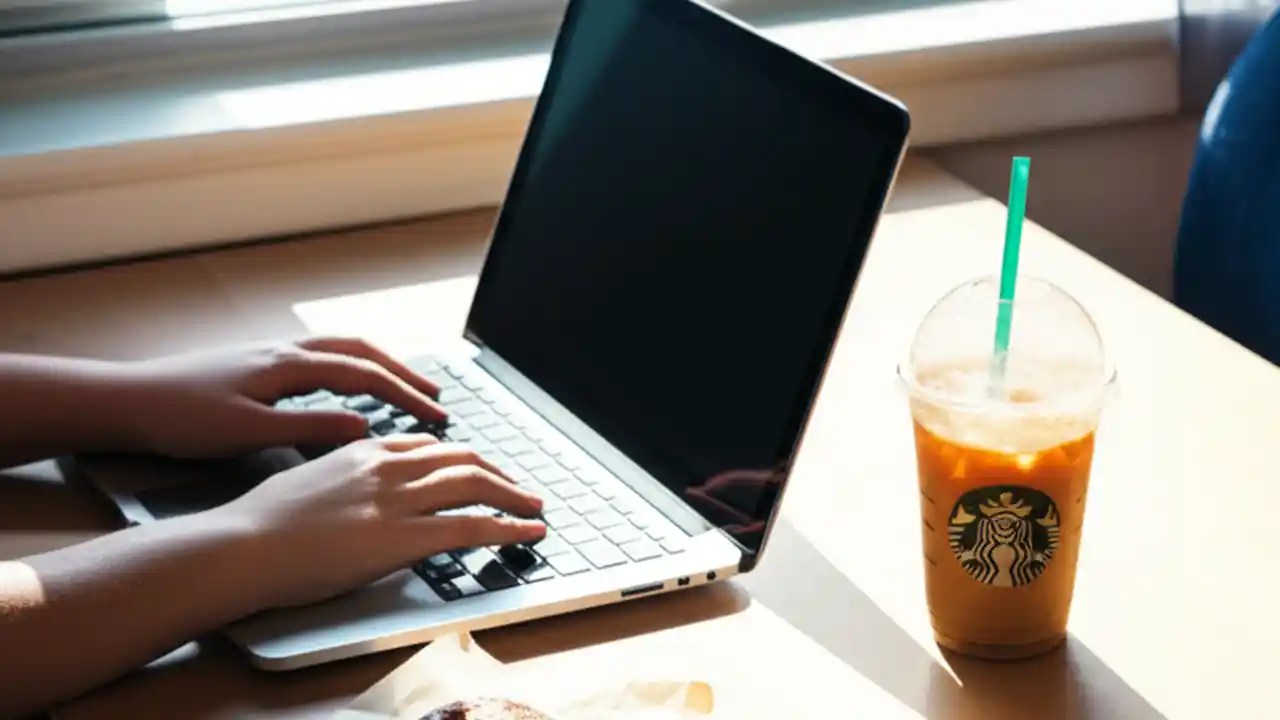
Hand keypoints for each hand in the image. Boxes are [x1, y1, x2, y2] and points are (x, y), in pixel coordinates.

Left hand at [117, 337, 445, 458]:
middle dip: (404, 373)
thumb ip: (309, 428)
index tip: (438, 416)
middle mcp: (285, 351)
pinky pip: (321, 358)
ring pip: (342, 350)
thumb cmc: (180, 417)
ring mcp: (272, 354)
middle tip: (437, 397)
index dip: (406, 395)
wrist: (126, 400)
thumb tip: (365, 428)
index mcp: (288, 365)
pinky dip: (351, 368)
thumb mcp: (248, 432)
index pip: (364, 375)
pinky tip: (351, 388)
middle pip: (362, 352)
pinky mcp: (258, 364)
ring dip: (380, 366)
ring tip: (406, 388)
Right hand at [221, 434, 545, 607]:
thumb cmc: (262, 523)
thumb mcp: (309, 481)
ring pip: (474, 483)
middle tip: (519, 486)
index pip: (428, 444)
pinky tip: (527, 532)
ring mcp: (397, 499)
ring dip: (514, 494)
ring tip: (535, 507)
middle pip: (461, 457)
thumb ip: (344, 478)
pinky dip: (508, 527)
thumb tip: (359, 493)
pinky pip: (470, 526)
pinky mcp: (402, 536)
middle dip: (498, 470)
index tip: (478, 467)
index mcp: (363, 450)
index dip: (461, 456)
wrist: (243, 545)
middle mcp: (387, 466)